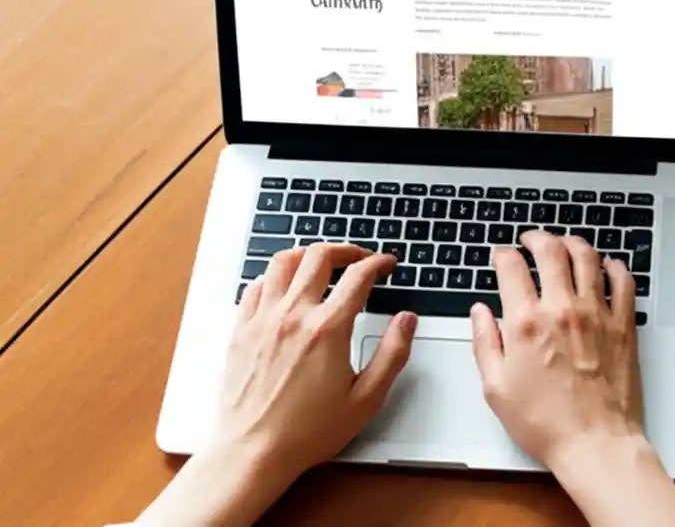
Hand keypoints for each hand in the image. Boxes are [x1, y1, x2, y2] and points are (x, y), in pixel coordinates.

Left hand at [139, 243, 416, 525]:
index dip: (379, 263)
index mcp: (328, 329)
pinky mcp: (241, 330)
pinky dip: (274, 276)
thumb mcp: (366, 398)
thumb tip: (407, 321)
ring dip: (307, 254)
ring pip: (283, 262)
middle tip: (359, 258)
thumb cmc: (307, 432)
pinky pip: (256, 285)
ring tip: (322, 262)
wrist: (253, 451)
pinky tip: (284, 286)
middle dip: (346, 250)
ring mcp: (263, 319)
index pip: (359, 276)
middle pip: (320, 256)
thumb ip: (392, 354)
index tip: (386, 265)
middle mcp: (293, 315)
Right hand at [471, 232, 674, 526]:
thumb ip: (484, 343)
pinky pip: (623, 281)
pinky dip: (614, 266)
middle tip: (531, 239)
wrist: (595, 443)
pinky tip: (607, 266)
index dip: (503, 254)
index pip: (512, 267)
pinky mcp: (623, 325)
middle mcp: (562, 310)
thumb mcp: (496, 388)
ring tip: (565, 244)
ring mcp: (597, 314)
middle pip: (550, 250)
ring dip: (573, 243)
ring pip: (587, 257)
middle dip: (536, 238)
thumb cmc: (546, 424)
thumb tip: (479, 313)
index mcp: (526, 323)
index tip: (502, 256)